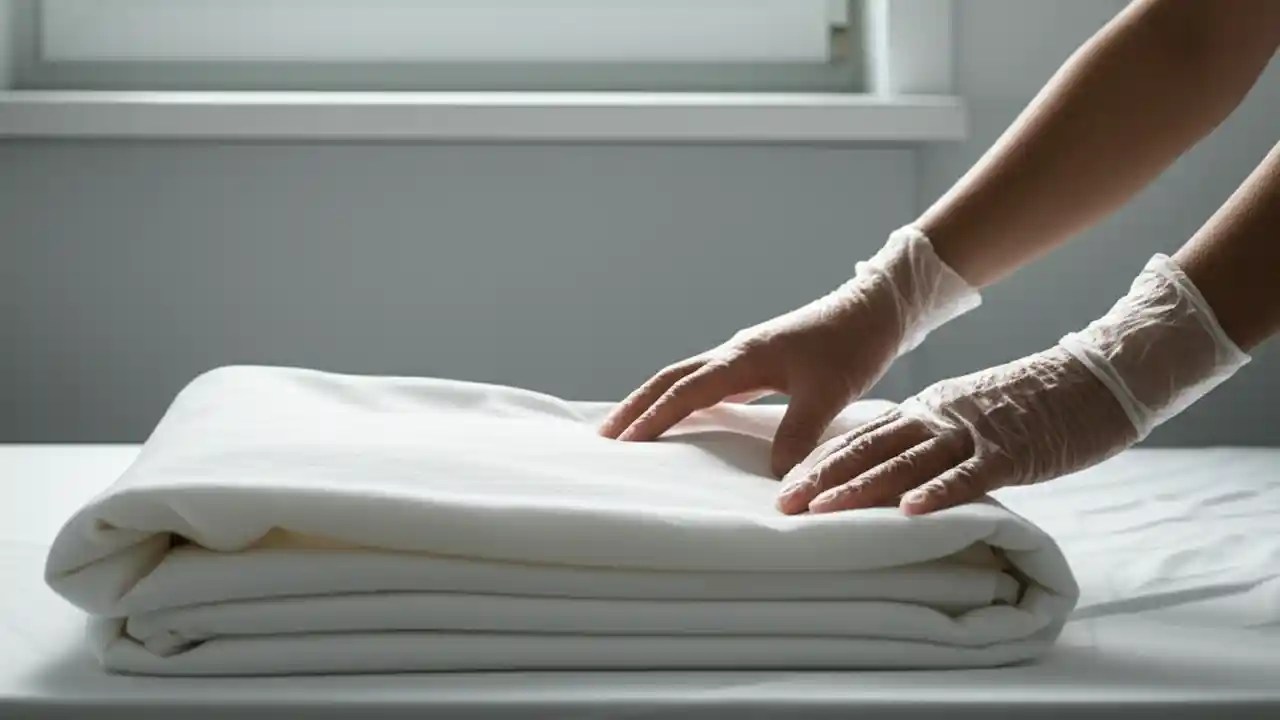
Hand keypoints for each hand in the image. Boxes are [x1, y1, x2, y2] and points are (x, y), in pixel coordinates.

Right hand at [599, 287, 903, 476]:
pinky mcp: (757, 362)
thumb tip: (775, 476)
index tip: (625, 441)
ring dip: (654, 400)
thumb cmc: (852, 345)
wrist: (873, 311)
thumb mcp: (829, 393)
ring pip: (685, 377)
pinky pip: (706, 382)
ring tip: (629, 428)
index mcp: (744, 357)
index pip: (687, 389)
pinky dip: (683, 399)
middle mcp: (735, 352)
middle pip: (670, 378)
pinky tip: (682, 417)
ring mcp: (744, 356)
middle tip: (604, 436)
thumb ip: (799, 432)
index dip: (654, 416)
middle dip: (636, 405)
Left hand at [776, 346, 1136, 514]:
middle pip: (871, 448)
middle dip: (824, 477)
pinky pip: (970, 474)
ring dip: (863, 487)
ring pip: (908, 461)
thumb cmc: (1036, 404)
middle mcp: (940, 418)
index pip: (863, 438)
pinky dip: (940, 493)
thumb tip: (898, 475)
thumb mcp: (971, 417)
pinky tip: (910, 511)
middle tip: (784, 504)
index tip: (786, 488)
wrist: (1097, 377)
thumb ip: (934, 441)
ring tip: (824, 509)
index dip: (822, 462)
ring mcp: (974, 433)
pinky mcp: (1013, 451)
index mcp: (929, 411)